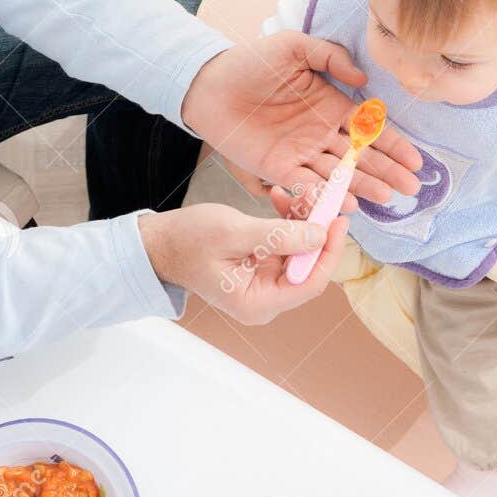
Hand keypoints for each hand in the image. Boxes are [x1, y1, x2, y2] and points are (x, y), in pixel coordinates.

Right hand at [139, 190, 348, 325]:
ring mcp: (262, 284)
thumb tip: (320, 235)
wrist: (158, 243)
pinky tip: (279, 200)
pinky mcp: (258, 268)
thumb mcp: (234, 233)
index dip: (329, 251)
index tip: (338, 220)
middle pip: (308, 267)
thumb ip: (279, 236)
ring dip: (300, 221)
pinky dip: (285, 223)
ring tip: (292, 193)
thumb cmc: (187, 241)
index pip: (311, 282)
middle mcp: (264, 299)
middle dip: (315, 230)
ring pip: (298, 253)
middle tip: (319, 197)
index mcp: (258, 302)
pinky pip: (284, 246)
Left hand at [181, 32, 421, 210]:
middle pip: (361, 158)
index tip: (416, 161)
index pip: (370, 129)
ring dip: (364, 187)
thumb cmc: (252, 61)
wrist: (211, 83)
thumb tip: (363, 78)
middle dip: (388, 172)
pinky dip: (326, 195)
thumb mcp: (294, 47)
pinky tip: (347, 204)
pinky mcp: (279, 168)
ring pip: (340, 175)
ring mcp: (301, 153)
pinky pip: (307, 185)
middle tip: (411, 189)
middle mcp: (321, 134)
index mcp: (330, 106)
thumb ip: (330, 57)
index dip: (394, 145)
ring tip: (388, 198)